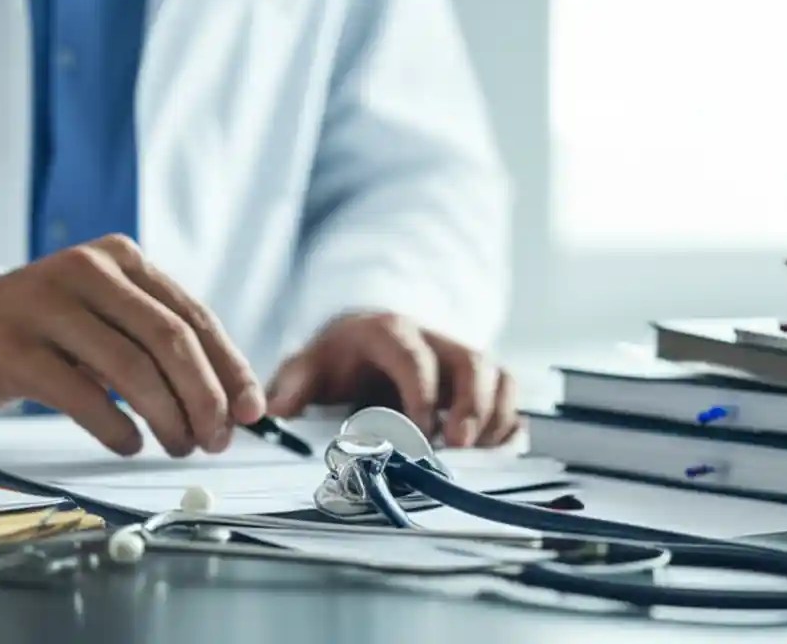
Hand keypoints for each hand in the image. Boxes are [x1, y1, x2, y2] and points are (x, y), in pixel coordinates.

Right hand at [0, 234, 265, 456]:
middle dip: (204, 398)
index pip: (194, 316)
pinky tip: (131, 445)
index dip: (230, 368)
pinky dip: (115, 427)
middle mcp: (87, 270)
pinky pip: (79, 394)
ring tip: (179, 447)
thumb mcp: (111, 317)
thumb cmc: (55, 332)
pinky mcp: (11, 347)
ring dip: (166, 417)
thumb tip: (236, 405)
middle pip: (168, 339)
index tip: (253, 412)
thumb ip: (167, 346)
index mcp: (123, 258)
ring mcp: (44, 304)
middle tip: (217, 440)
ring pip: (129, 368)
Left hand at [267, 312, 517, 446]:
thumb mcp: (309, 364)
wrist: (365, 340)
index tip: (419, 433)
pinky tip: (492, 450)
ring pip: (498, 376)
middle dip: (472, 405)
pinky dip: (507, 423)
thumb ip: (293, 384)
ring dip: (495, 416)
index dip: (421, 394)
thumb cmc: (340, 357)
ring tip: (478, 453)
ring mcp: (460, 359)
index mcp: (390, 332)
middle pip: (471, 362)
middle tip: (460, 445)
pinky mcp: (478, 379)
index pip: (414, 356)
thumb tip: (277, 408)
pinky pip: (509, 395)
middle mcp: (434, 340)